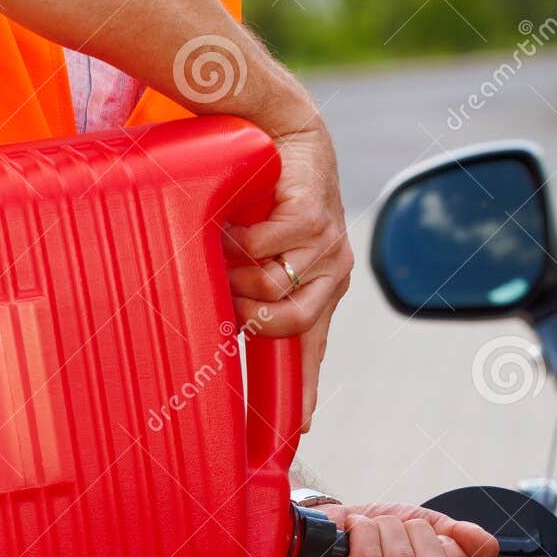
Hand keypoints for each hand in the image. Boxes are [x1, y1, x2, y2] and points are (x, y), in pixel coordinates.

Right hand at [225, 115, 352, 431]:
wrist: (278, 126)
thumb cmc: (262, 192)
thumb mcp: (257, 252)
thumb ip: (250, 291)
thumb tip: (224, 330)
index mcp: (320, 289)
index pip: (314, 351)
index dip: (306, 392)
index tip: (301, 430)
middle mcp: (332, 273)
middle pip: (286, 326)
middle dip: (245, 312)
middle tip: (224, 286)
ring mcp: (328, 245)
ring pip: (273, 291)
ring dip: (238, 271)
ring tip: (230, 245)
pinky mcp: (314, 216)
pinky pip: (265, 251)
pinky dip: (241, 240)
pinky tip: (238, 220)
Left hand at [309, 503, 498, 556]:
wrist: (325, 533)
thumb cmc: (376, 538)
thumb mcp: (427, 532)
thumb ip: (463, 540)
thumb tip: (489, 549)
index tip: (435, 544)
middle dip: (415, 532)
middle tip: (395, 534)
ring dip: (386, 528)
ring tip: (371, 534)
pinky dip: (362, 529)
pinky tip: (353, 534)